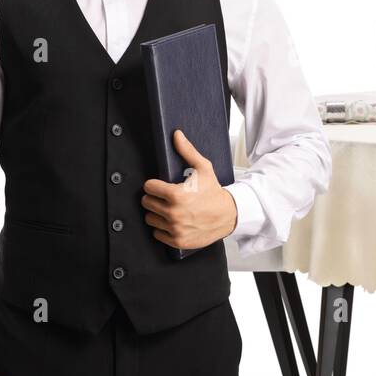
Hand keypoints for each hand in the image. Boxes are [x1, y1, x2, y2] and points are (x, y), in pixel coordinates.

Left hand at [141, 128, 237, 249]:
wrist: (229, 215)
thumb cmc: (214, 192)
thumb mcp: (203, 168)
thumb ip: (187, 151)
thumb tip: (176, 135)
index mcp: (176, 195)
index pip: (148, 188)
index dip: (154, 185)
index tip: (160, 186)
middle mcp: (173, 213)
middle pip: (146, 203)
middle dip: (154, 198)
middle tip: (165, 197)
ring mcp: (175, 228)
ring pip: (150, 218)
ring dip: (156, 214)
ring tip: (168, 209)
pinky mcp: (177, 240)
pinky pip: (157, 234)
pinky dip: (162, 229)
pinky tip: (173, 221)